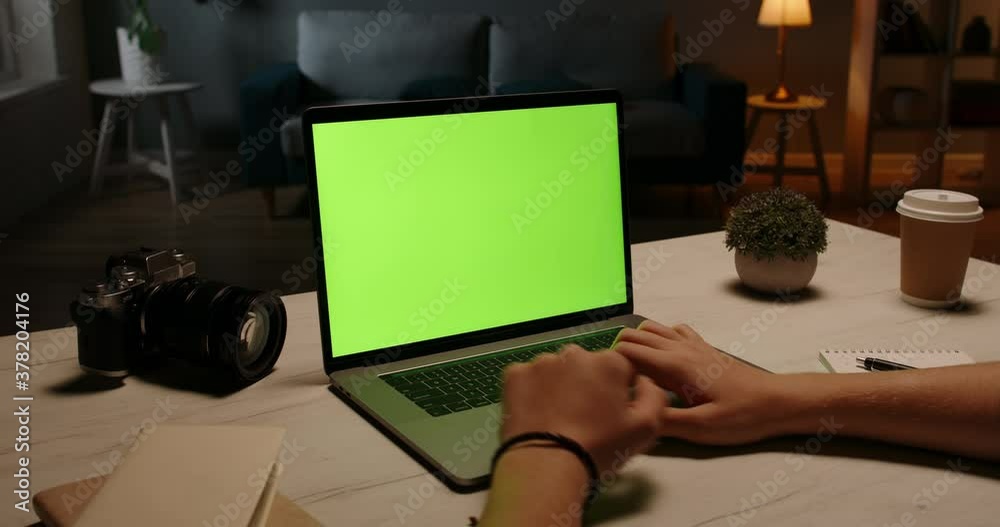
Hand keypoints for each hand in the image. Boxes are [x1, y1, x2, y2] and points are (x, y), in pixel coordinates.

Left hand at [501, 345, 664, 474]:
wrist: (546, 466)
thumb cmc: (599, 447)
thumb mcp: (646, 428)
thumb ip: (654, 396)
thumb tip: (644, 381)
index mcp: (608, 362)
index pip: (621, 367)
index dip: (620, 390)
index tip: (611, 412)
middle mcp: (574, 353)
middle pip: (587, 366)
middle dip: (589, 385)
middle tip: (584, 418)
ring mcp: (541, 362)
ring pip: (557, 370)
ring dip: (560, 387)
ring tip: (559, 418)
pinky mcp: (514, 375)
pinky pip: (529, 378)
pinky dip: (533, 391)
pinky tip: (538, 415)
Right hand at [614, 320, 790, 444]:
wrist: (777, 402)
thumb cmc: (742, 416)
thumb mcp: (701, 428)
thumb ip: (664, 421)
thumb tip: (631, 417)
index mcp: (675, 366)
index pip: (629, 351)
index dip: (611, 364)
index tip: (605, 384)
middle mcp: (681, 349)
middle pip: (637, 336)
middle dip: (618, 351)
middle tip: (613, 381)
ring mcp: (694, 346)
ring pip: (653, 329)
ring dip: (637, 342)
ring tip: (631, 369)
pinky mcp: (705, 349)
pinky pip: (675, 331)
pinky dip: (660, 336)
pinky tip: (662, 357)